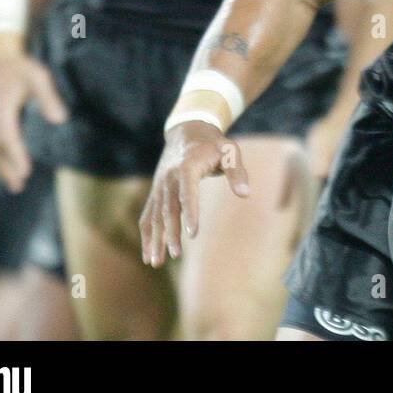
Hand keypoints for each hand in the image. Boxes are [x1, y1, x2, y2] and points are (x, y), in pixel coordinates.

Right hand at [0, 52, 67, 192]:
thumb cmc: (19, 68)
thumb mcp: (39, 76)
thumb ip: (48, 98)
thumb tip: (59, 120)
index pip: (7, 136)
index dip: (15, 155)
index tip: (26, 171)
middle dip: (4, 168)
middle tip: (20, 185)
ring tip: (16, 185)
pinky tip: (5, 171)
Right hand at [139, 121, 249, 266]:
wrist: (187, 130)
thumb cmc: (213, 143)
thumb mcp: (230, 150)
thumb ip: (237, 172)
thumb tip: (245, 194)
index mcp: (187, 166)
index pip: (188, 193)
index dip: (190, 213)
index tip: (193, 234)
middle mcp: (169, 177)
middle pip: (168, 208)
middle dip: (171, 232)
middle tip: (176, 255)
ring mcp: (159, 186)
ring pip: (155, 216)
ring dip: (155, 239)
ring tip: (156, 262)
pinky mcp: (156, 192)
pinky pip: (148, 215)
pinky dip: (147, 234)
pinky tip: (149, 254)